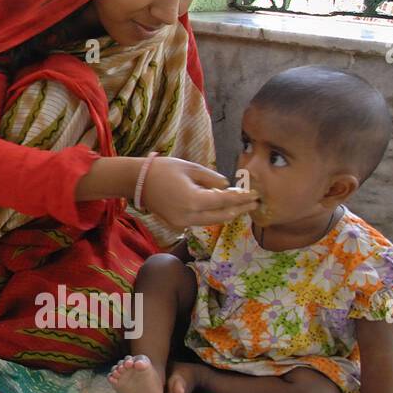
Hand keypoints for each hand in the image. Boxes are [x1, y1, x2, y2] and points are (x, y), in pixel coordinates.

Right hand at [140, 157, 259, 228]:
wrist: (137, 181)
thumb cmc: (162, 169)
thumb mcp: (190, 168)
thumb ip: (212, 178)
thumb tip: (226, 186)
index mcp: (194, 200)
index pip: (225, 201)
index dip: (242, 199)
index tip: (256, 195)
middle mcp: (189, 216)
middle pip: (222, 216)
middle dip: (239, 209)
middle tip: (253, 203)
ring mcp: (182, 223)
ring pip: (212, 221)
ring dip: (227, 213)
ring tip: (240, 205)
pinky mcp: (177, 224)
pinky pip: (201, 221)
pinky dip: (213, 215)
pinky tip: (221, 207)